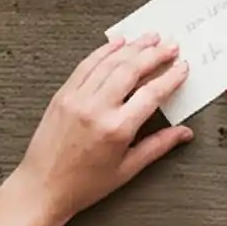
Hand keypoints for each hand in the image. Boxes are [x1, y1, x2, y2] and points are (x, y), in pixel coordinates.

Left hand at [0, 35, 191, 225]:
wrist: (42, 187)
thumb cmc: (84, 184)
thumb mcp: (127, 169)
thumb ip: (158, 146)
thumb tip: (184, 133)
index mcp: (116, 129)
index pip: (151, 94)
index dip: (170, 77)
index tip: (182, 67)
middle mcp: (97, 109)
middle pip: (132, 70)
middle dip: (155, 54)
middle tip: (171, 45)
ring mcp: (77, 98)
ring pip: (109, 62)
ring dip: (132, 47)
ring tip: (150, 37)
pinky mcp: (63, 94)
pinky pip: (86, 65)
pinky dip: (104, 51)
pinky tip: (117, 43)